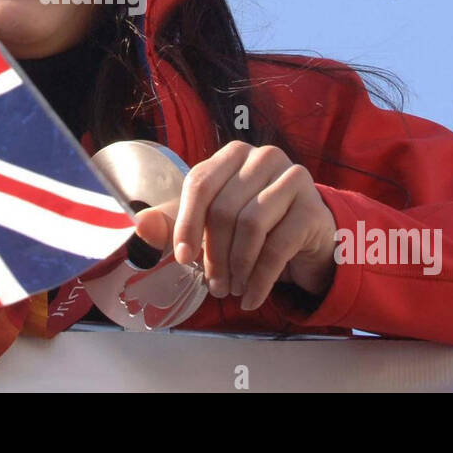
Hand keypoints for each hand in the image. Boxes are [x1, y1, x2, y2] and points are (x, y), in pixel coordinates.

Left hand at [133, 141, 337, 310]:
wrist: (307, 236)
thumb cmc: (253, 223)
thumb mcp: (211, 220)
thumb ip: (175, 222)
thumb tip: (140, 227)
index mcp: (233, 154)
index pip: (200, 184)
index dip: (187, 224)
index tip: (183, 258)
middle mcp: (264, 157)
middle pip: (224, 208)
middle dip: (214, 255)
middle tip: (213, 285)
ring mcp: (292, 178)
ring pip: (251, 226)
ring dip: (237, 267)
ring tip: (231, 289)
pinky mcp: (313, 207)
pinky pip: (278, 247)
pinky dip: (260, 279)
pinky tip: (251, 297)